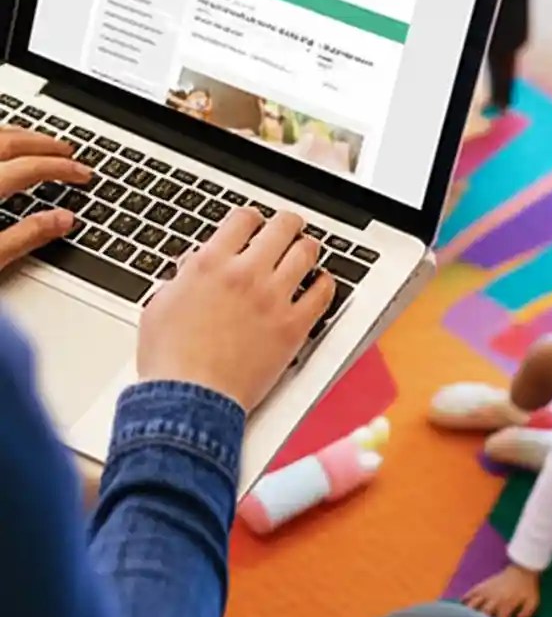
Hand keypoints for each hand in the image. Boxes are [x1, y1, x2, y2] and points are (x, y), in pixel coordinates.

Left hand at [0, 130, 92, 266]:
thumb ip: (27, 236)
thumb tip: (65, 220)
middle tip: (67, 150)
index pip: (30, 168)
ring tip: (34, 139)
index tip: (83, 174)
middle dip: (43, 143)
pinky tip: (1, 148)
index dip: (62, 168)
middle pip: (9, 142)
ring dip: (16, 134)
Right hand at [137, 208, 334, 409]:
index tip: (256, 223)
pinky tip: (321, 284)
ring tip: (306, 251)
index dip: (252, 218)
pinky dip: (326, 284)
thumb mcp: (160, 306)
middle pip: (282, 227)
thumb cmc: (171, 360)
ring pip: (306, 253)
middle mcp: (245, 275)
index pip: (243, 219)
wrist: (190, 397)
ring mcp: (273, 299)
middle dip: (287, 224)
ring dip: (307, 248)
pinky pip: (323, 294)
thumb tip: (192, 267)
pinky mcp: (293, 326)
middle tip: (289, 228)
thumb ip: (181, 279)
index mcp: (210, 265)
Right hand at [462, 564, 540, 616]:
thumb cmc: (528, 586)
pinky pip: (471, 592)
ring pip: (474, 604)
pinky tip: (461, 604)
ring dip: (470, 613)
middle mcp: (495, 599)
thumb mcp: (533, 601)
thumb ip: (527, 613)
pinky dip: (465, 598)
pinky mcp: (484, 585)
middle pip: (483, 615)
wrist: (523, 568)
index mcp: (507, 605)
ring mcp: (487, 591)